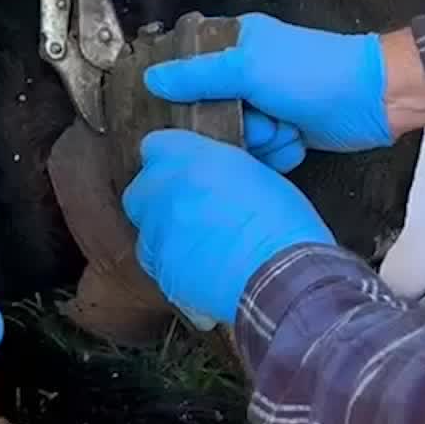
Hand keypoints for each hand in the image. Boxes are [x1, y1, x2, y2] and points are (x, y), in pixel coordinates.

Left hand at [123, 129, 335, 328]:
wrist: (282, 277)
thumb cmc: (283, 224)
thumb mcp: (256, 172)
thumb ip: (218, 166)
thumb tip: (209, 174)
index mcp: (190, 158)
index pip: (156, 146)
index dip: (173, 160)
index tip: (188, 172)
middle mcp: (165, 192)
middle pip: (141, 190)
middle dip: (160, 199)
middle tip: (192, 208)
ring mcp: (158, 234)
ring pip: (148, 229)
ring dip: (167, 232)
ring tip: (204, 242)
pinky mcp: (162, 271)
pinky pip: (159, 262)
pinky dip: (176, 263)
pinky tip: (206, 266)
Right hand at [143, 13, 391, 155]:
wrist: (375, 99)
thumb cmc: (310, 74)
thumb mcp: (248, 69)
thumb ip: (198, 76)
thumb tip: (151, 79)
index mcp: (236, 45)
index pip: (190, 68)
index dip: (183, 93)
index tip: (185, 114)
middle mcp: (247, 74)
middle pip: (211, 112)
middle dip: (234, 126)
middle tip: (255, 122)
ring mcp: (269, 105)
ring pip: (238, 138)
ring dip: (261, 141)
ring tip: (284, 129)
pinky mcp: (287, 132)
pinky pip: (264, 153)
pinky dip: (281, 151)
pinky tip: (297, 142)